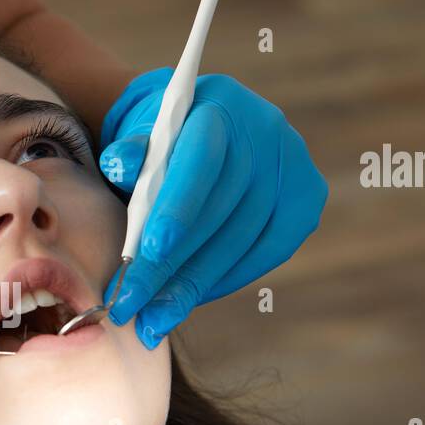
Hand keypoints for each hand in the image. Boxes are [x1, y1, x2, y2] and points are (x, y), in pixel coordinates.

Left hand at [99, 70, 328, 347]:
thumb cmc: (159, 141)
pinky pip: (270, 249)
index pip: (201, 160)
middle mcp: (265, 129)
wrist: (198, 128)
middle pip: (220, 210)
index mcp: (218, 106)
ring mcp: (291, 163)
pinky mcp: (306, 198)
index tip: (148, 253)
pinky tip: (193, 299)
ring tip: (154, 319)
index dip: (178, 207)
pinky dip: (229, 278)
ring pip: (245, 236)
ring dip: (196, 284)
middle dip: (172, 265)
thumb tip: (118, 166)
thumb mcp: (137, 137)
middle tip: (132, 306)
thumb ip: (129, 154)